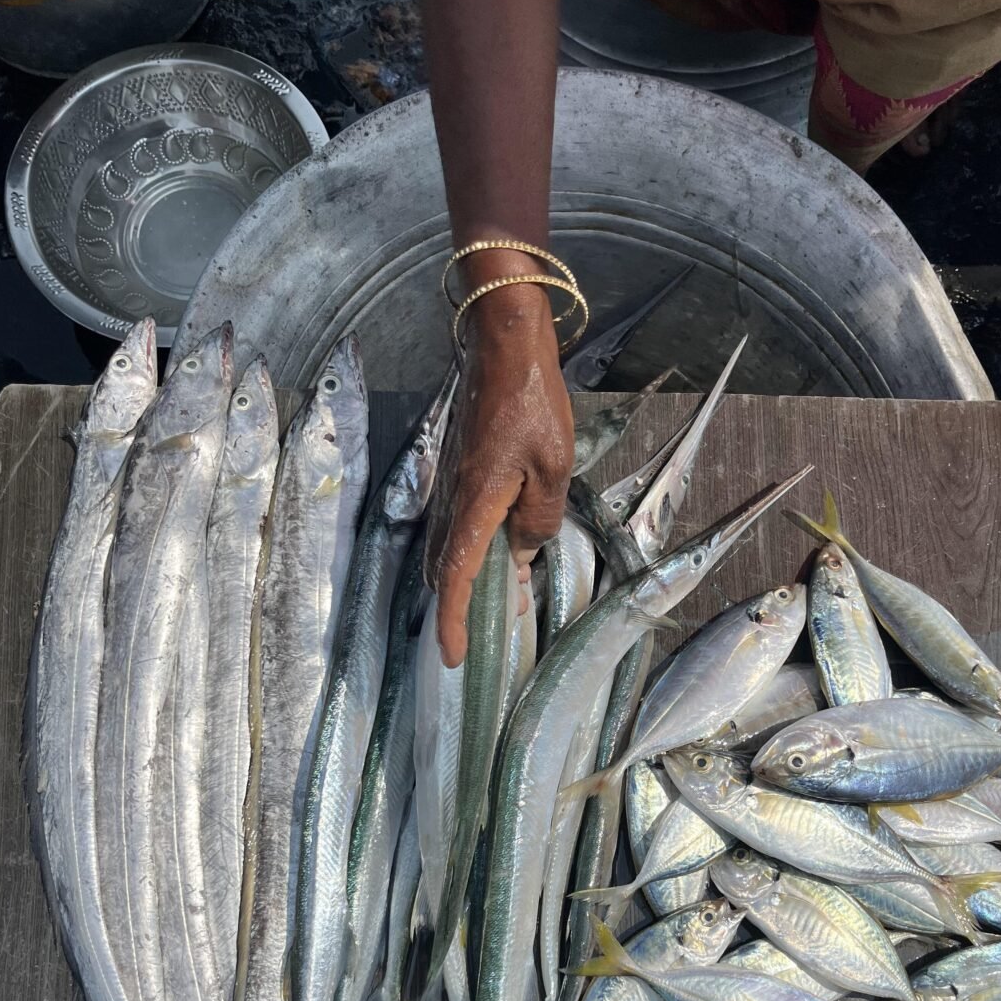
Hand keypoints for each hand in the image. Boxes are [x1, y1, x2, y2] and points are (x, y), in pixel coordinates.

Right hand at [427, 253, 573, 665]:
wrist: (504, 343)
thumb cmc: (533, 402)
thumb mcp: (553, 466)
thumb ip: (540, 517)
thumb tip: (524, 551)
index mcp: (476, 504)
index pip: (456, 578)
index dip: (452, 622)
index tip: (453, 657)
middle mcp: (455, 500)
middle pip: (447, 569)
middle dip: (463, 608)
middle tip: (489, 638)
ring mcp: (455, 485)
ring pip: (454, 548)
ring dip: (473, 580)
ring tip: (505, 602)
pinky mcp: (462, 470)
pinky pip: (463, 525)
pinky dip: (476, 551)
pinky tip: (503, 553)